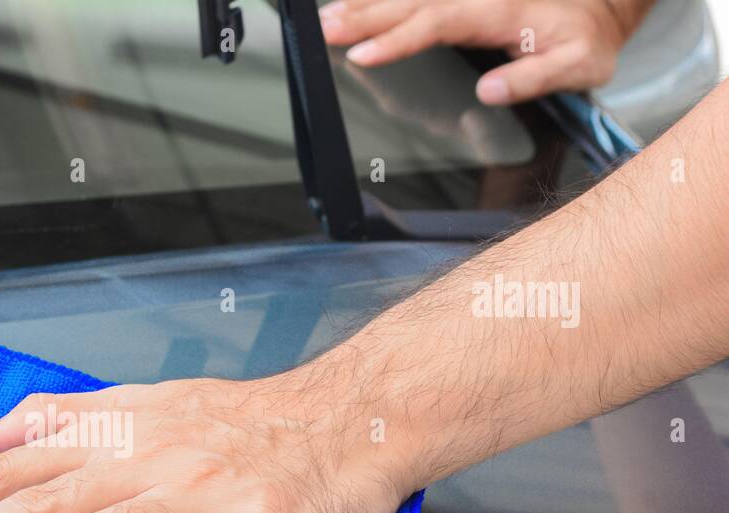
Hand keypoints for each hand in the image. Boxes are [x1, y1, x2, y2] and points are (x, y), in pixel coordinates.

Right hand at [319, 0, 646, 104]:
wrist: (601, 2)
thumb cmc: (587, 39)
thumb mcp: (579, 65)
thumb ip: (535, 78)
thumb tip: (489, 90)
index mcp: (499, 11)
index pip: (436, 23)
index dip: (397, 40)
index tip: (363, 53)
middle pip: (409, 3)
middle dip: (363, 16)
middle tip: (324, 28)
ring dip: (363, 4)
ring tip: (326, 16)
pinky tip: (354, 2)